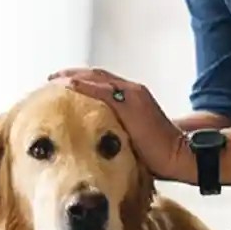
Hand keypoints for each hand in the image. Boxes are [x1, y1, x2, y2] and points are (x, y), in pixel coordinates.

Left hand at [47, 67, 193, 182]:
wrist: (177, 156)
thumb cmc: (158, 154)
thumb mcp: (134, 137)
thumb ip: (118, 129)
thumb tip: (99, 139)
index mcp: (134, 97)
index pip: (103, 83)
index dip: (83, 80)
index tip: (64, 83)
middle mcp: (133, 91)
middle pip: (97, 75)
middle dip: (74, 74)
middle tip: (53, 77)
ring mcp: (132, 95)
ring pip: (97, 78)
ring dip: (74, 76)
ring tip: (54, 78)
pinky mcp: (130, 104)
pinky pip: (100, 90)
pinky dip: (83, 85)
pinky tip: (67, 84)